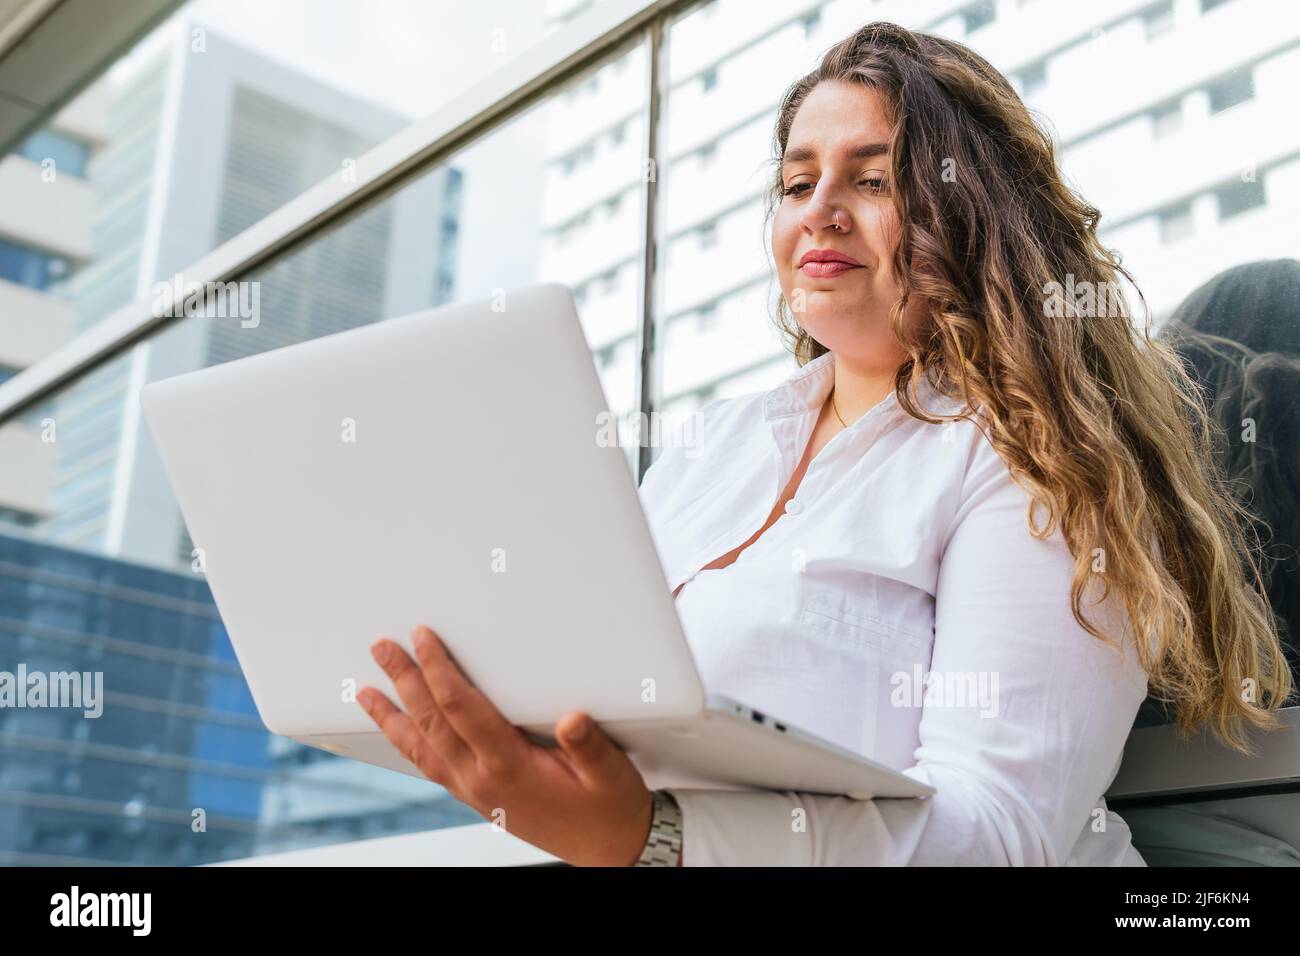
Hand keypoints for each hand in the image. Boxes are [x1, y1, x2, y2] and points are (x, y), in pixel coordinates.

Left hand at [357, 624, 654, 865]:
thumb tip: (572, 719)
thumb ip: (589, 746)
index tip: (424, 638)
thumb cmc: (607, 808)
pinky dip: (407, 743)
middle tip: (382, 647)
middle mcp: (482, 780)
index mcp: (509, 766)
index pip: (461, 709)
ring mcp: (474, 791)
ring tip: (367, 691)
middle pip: (430, 722)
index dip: (439, 670)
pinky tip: (400, 730)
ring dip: (392, 715)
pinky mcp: (476, 796)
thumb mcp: (611, 773)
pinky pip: (429, 766)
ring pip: (420, 748)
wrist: (606, 849)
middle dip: (404, 680)